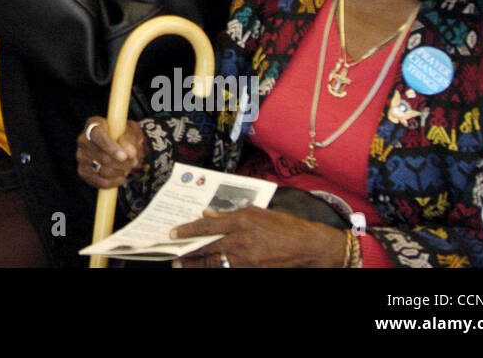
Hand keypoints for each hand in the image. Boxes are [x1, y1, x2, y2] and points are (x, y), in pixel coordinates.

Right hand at [75, 117, 145, 188]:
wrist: (119, 146)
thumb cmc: (124, 135)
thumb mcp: (131, 132)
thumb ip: (130, 140)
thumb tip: (130, 153)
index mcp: (93, 124)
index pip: (96, 135)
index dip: (110, 147)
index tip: (124, 156)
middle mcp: (83, 140)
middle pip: (101, 156)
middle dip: (122, 163)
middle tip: (134, 162)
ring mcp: (81, 156)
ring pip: (102, 170)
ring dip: (120, 172)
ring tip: (128, 168)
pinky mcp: (82, 171)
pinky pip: (100, 182)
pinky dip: (114, 182)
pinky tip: (121, 177)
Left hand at [171, 206, 346, 267]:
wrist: (309, 247)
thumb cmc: (285, 226)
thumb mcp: (258, 212)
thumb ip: (230, 213)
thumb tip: (207, 214)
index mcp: (243, 220)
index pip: (208, 225)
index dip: (188, 230)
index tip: (173, 233)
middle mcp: (243, 240)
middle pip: (208, 248)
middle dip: (188, 253)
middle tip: (173, 256)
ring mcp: (248, 259)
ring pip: (215, 264)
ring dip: (197, 266)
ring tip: (183, 266)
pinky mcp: (254, 271)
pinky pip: (229, 271)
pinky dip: (217, 270)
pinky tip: (208, 269)